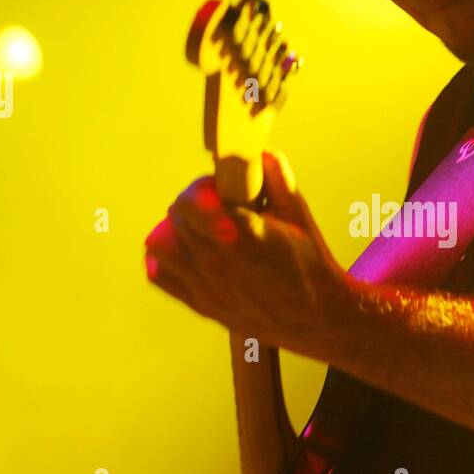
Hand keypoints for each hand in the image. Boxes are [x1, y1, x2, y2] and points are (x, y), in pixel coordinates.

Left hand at [144, 149, 351, 355]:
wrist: (316, 319)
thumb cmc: (310, 265)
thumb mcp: (299, 213)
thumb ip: (276, 177)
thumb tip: (257, 154)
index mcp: (241, 236)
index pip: (191, 200)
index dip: (204, 188)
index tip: (221, 190)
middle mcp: (216, 262)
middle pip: (176, 215)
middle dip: (195, 203)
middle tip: (219, 208)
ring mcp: (204, 285)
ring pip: (160, 242)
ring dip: (176, 229)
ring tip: (202, 230)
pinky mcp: (199, 303)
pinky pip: (157, 273)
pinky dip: (167, 259)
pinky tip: (192, 253)